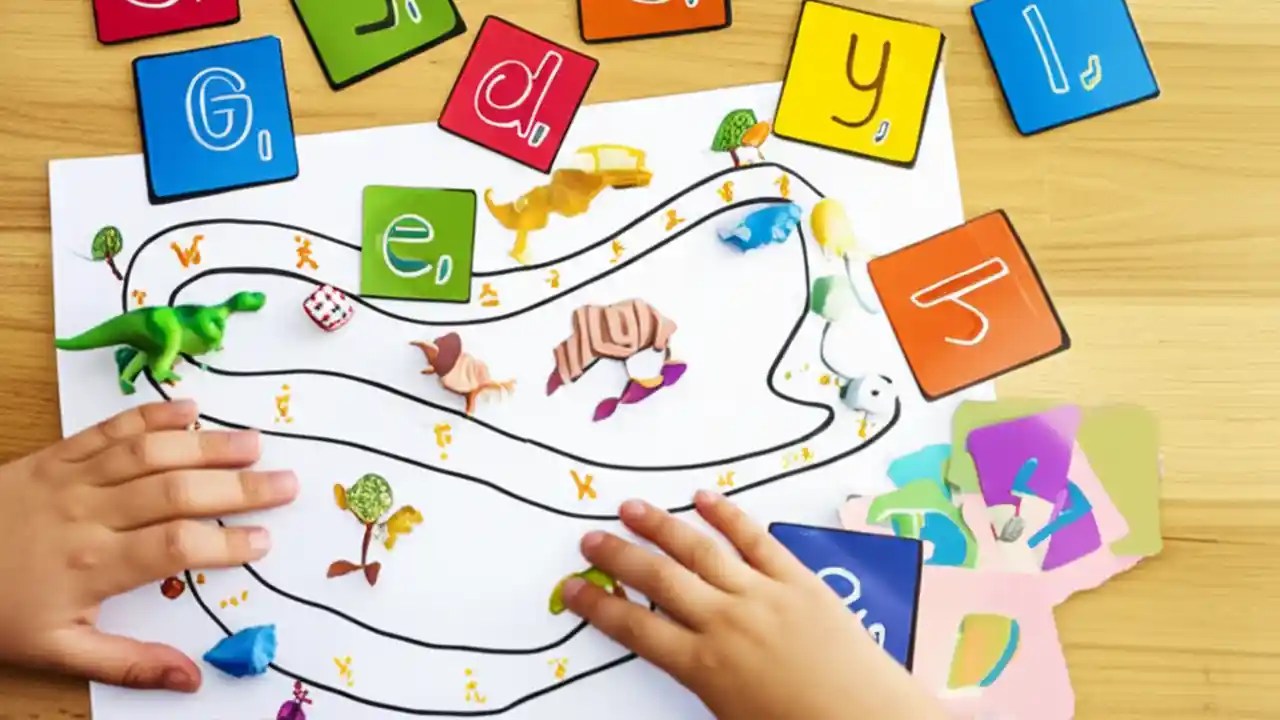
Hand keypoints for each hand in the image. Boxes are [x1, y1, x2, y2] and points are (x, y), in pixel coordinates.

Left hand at [0, 400, 297, 691]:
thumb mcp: (57, 651)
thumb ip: (127, 664)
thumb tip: (192, 679)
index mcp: (93, 566)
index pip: (174, 547)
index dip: (224, 543)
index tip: (264, 541)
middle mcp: (89, 514)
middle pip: (176, 492)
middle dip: (238, 488)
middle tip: (286, 483)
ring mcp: (72, 477)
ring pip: (151, 452)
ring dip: (207, 445)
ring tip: (254, 444)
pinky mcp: (56, 454)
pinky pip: (110, 428)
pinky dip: (152, 413)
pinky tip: (190, 408)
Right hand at [560, 491, 947, 719]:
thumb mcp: (729, 713)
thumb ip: (699, 676)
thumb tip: (674, 650)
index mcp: (703, 666)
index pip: (634, 628)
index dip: (597, 606)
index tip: (573, 587)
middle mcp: (724, 623)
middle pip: (657, 580)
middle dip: (618, 557)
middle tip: (591, 538)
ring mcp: (761, 596)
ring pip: (699, 551)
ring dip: (661, 526)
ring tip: (632, 508)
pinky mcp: (797, 580)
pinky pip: (755, 540)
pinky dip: (728, 516)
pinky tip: (705, 498)